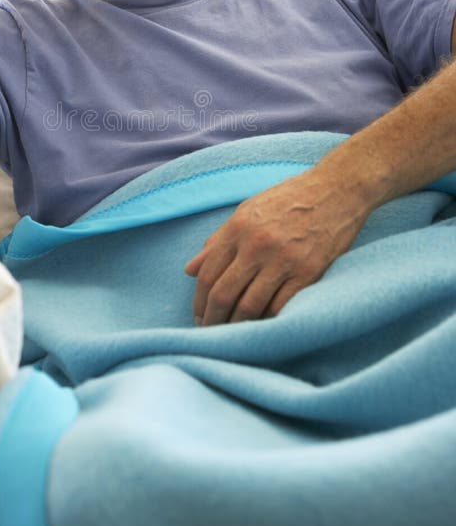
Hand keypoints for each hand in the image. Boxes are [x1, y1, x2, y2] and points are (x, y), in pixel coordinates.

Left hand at [184, 168, 368, 324]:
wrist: (336, 190)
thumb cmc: (288, 199)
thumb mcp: (247, 210)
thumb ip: (218, 240)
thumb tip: (189, 270)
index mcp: (238, 228)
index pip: (207, 274)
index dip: (198, 300)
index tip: (198, 314)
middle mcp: (256, 245)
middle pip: (223, 294)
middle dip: (212, 319)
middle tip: (209, 333)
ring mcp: (283, 260)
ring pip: (249, 306)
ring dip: (237, 326)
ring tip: (232, 334)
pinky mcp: (308, 273)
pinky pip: (280, 307)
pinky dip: (267, 321)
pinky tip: (261, 326)